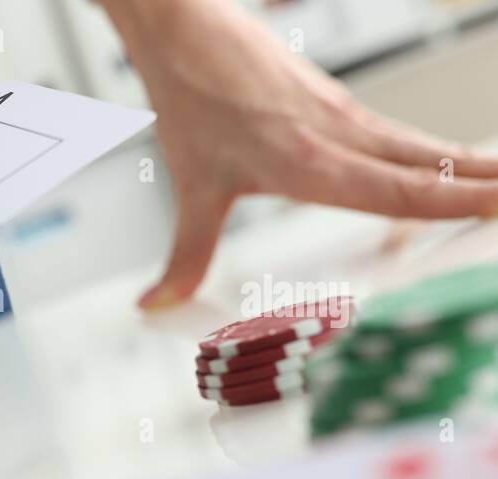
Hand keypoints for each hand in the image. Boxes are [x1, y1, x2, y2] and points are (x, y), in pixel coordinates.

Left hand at [99, 0, 497, 308]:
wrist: (189, 31)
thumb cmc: (194, 99)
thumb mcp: (191, 189)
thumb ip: (186, 256)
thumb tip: (155, 306)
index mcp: (311, 163)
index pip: (400, 192)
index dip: (455, 204)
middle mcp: (342, 137)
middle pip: (431, 168)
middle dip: (488, 186)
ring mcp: (347, 118)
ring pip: (423, 149)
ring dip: (474, 168)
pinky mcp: (341, 105)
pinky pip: (403, 137)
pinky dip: (439, 155)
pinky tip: (459, 164)